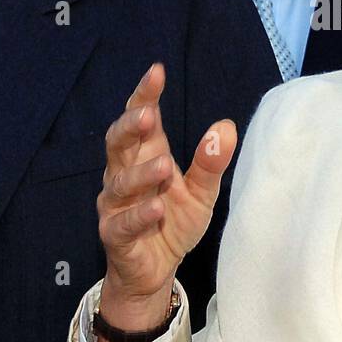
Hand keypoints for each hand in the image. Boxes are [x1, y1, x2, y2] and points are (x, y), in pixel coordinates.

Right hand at [95, 63, 236, 341]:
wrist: (156, 269)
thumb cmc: (174, 221)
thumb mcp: (202, 191)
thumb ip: (211, 161)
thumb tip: (226, 125)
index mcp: (146, 155)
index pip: (141, 119)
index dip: (145, 95)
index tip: (156, 72)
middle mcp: (124, 174)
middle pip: (117, 143)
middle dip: (129, 126)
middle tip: (147, 114)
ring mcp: (116, 204)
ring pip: (120, 183)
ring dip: (141, 174)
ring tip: (163, 167)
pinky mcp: (115, 235)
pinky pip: (123, 223)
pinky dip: (140, 215)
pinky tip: (157, 208)